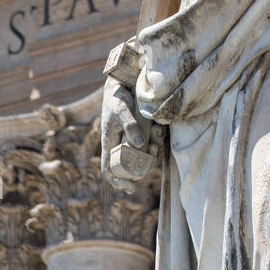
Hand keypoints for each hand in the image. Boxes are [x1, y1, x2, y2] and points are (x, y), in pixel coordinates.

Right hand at [101, 74, 149, 192]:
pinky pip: (149, 142)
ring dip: (151, 153)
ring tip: (157, 143)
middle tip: (153, 158)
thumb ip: (130, 125)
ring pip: (141, 155)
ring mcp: (130, 137)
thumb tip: (139, 145)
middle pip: (129, 165)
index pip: (109, 169)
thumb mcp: (121, 110)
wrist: (123, 81)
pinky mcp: (141, 130)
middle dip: (142, 167)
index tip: (130, 188)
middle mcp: (120, 143)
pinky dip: (156, 141)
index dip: (118, 181)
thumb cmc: (117, 96)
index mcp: (109, 143)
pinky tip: (159, 131)